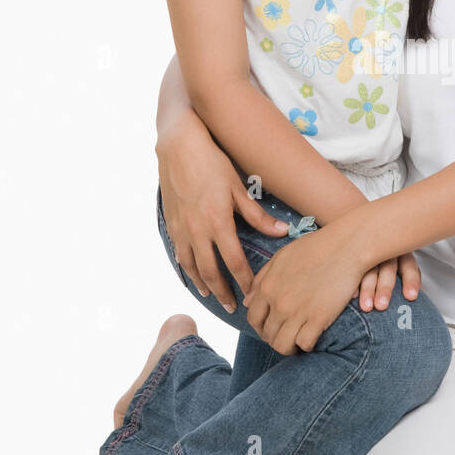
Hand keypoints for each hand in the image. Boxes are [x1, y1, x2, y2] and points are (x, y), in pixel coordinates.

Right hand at [157, 117, 288, 309]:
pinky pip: (179, 254)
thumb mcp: (239, 187)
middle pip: (211, 272)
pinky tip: (192, 274)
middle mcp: (198, 231)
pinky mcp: (171, 224)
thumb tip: (283, 232)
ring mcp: (182, 229)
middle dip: (223, 293)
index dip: (245, 282)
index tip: (253, 294)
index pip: (234, 262)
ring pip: (192, 267)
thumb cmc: (212, 163)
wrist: (178, 147)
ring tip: (212, 296)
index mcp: (219, 223)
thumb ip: (259, 215)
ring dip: (203, 285)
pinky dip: (187, 269)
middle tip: (234, 308)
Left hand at [245, 217, 371, 353]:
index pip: (253, 318)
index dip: (260, 327)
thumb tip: (247, 301)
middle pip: (267, 335)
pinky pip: (304, 344)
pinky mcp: (318, 319)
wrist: (346, 246)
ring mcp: (298, 312)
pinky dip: (307, 345)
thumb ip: (262, 279)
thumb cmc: (315, 247)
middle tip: (286, 336)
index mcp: (267, 287)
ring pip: (282, 345)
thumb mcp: (281, 257)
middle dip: (274, 338)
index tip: (270, 327)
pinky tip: (312, 338)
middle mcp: (279, 302)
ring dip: (289, 347)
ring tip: (297, 343)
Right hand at [352, 251, 421, 311]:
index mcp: (401, 252)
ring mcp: (368, 251)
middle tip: (382, 306)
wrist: (368, 233)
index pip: (408, 265)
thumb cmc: (392, 261)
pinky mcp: (353, 256)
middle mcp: (385, 250)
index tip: (411, 296)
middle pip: (387, 268)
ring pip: (369, 269)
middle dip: (385, 288)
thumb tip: (421, 298)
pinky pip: (351, 267)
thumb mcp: (403, 264)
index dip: (411, 280)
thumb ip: (411, 280)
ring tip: (367, 307)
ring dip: (367, 288)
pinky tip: (353, 296)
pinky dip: (353, 283)